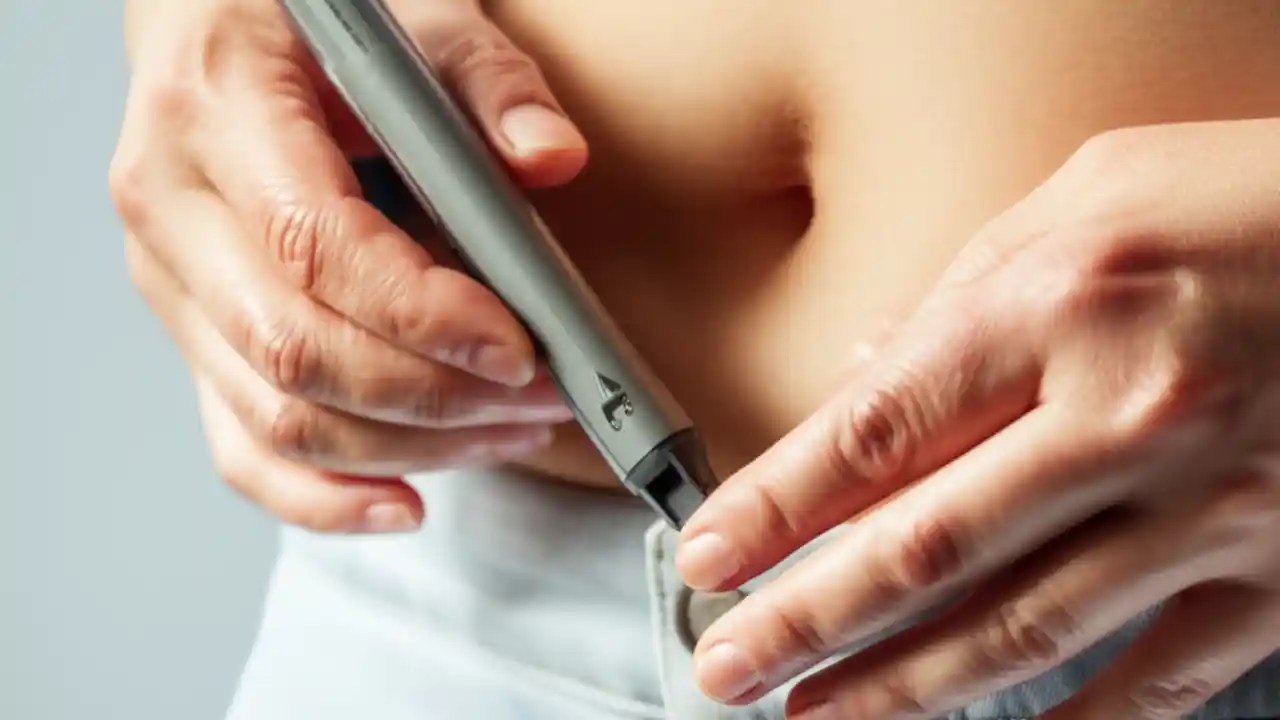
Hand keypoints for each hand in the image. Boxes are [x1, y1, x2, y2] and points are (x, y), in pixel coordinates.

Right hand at [111, 0, 586, 533]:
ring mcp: (172, 284)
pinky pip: (241, 445)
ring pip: (277, 415)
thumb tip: (551, 158)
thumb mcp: (415, 17)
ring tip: (510, 432)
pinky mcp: (193, 336)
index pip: (316, 246)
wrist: (224, 29)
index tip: (519, 348)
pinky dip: (324, 495)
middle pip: (296, 349)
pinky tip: (407, 501)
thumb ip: (491, 82)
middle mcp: (172, 207)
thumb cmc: (318, 23)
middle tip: (542, 397)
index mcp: (215, 108)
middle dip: (435, 395)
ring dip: (408, 445)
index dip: (423, 315)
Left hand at [676, 119, 1279, 718]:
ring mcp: (1206, 510)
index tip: (710, 554)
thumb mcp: (1099, 190)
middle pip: (923, 549)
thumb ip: (969, 286)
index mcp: (1063, 308)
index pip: (875, 434)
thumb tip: (867, 371)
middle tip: (727, 663)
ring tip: (814, 715)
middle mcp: (1127, 418)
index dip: (776, 507)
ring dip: (899, 685)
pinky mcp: (1272, 573)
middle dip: (805, 619)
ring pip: (1017, 628)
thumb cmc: (1267, 203)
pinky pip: (1153, 679)